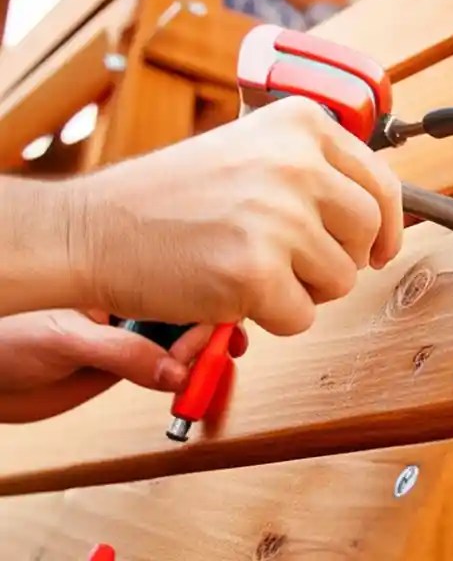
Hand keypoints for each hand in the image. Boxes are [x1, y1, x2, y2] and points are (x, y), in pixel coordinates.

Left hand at [0, 310, 220, 422]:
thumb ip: (123, 354)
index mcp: (113, 280)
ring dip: (201, 356)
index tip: (206, 343)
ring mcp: (127, 335)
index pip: (172, 289)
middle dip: (209, 333)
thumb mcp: (65, 340)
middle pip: (185, 311)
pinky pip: (165, 367)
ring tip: (212, 373)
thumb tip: (176, 372)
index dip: (198, 314)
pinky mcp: (123, 365)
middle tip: (220, 358)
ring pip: (180, 340)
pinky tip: (194, 383)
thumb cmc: (3, 340)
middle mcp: (126, 304)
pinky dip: (185, 377)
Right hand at [70, 96, 403, 336]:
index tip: (379, 247)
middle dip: (342, 258)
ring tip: (254, 269)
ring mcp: (278, 219)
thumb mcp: (249, 151)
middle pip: (369, 232)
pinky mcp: (256, 274)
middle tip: (298, 265)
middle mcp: (297, 164)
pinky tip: (233, 291)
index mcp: (300, 125)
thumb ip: (312, 170)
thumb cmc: (167, 197)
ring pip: (341, 279)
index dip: (387, 226)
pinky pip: (303, 316)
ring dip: (305, 290)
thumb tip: (378, 212)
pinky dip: (273, 318)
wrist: (92, 229)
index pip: (382, 183)